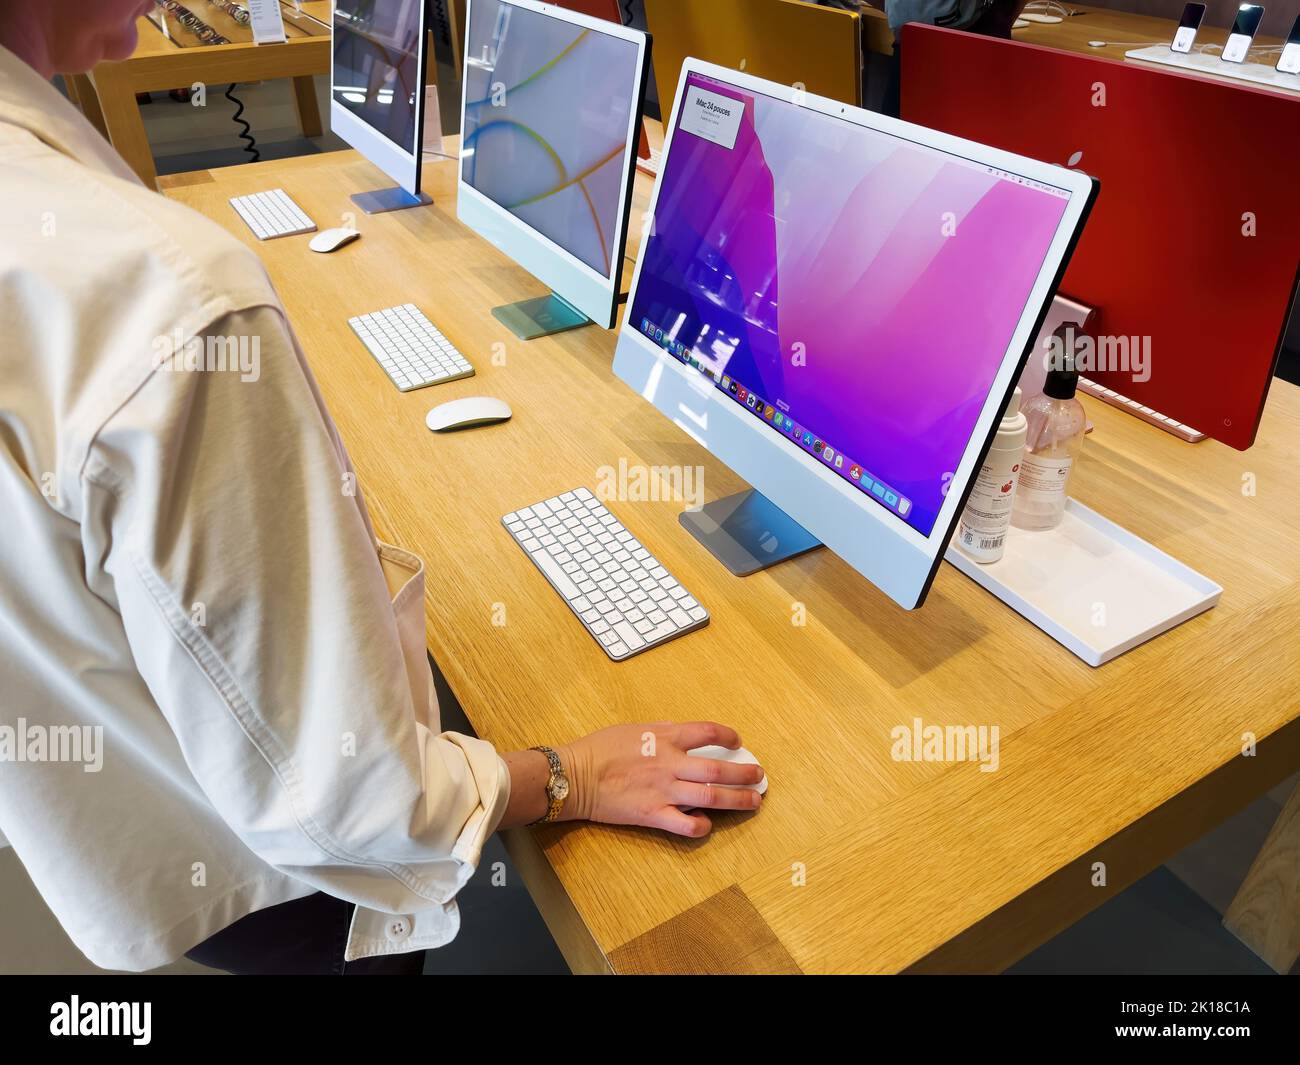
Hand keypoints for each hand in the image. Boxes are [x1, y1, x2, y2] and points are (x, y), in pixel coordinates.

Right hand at [556, 722, 763, 837]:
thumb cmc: (599, 748)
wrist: (575, 774)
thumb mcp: (633, 728)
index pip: (707, 732)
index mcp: (665, 737)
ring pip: (710, 795)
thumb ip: (660, 729)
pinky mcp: (652, 814)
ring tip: (753, 801)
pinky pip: (686, 823)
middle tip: (758, 776)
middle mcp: (670, 763)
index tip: (737, 741)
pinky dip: (702, 826)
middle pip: (717, 768)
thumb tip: (679, 730)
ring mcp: (663, 790)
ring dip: (737, 799)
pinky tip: (708, 824)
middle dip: (744, 773)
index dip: (728, 735)